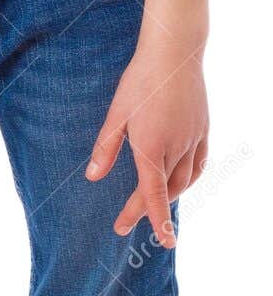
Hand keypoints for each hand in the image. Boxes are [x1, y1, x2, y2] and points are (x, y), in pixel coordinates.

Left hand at [86, 36, 208, 248]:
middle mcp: (176, 148)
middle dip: (150, 210)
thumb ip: (106, 147)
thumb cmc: (141, 80)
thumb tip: (93, 178)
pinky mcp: (202, 130)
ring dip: (169, 196)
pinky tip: (181, 182)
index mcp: (151, 146)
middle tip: (127, 222)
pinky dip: (189, 179)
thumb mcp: (116, 113)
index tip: (160, 243)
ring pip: (184, 180)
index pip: (152, 194)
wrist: (175, 52)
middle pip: (166, 190)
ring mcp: (193, 139)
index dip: (152, 219)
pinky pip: (198, 164)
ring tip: (154, 207)